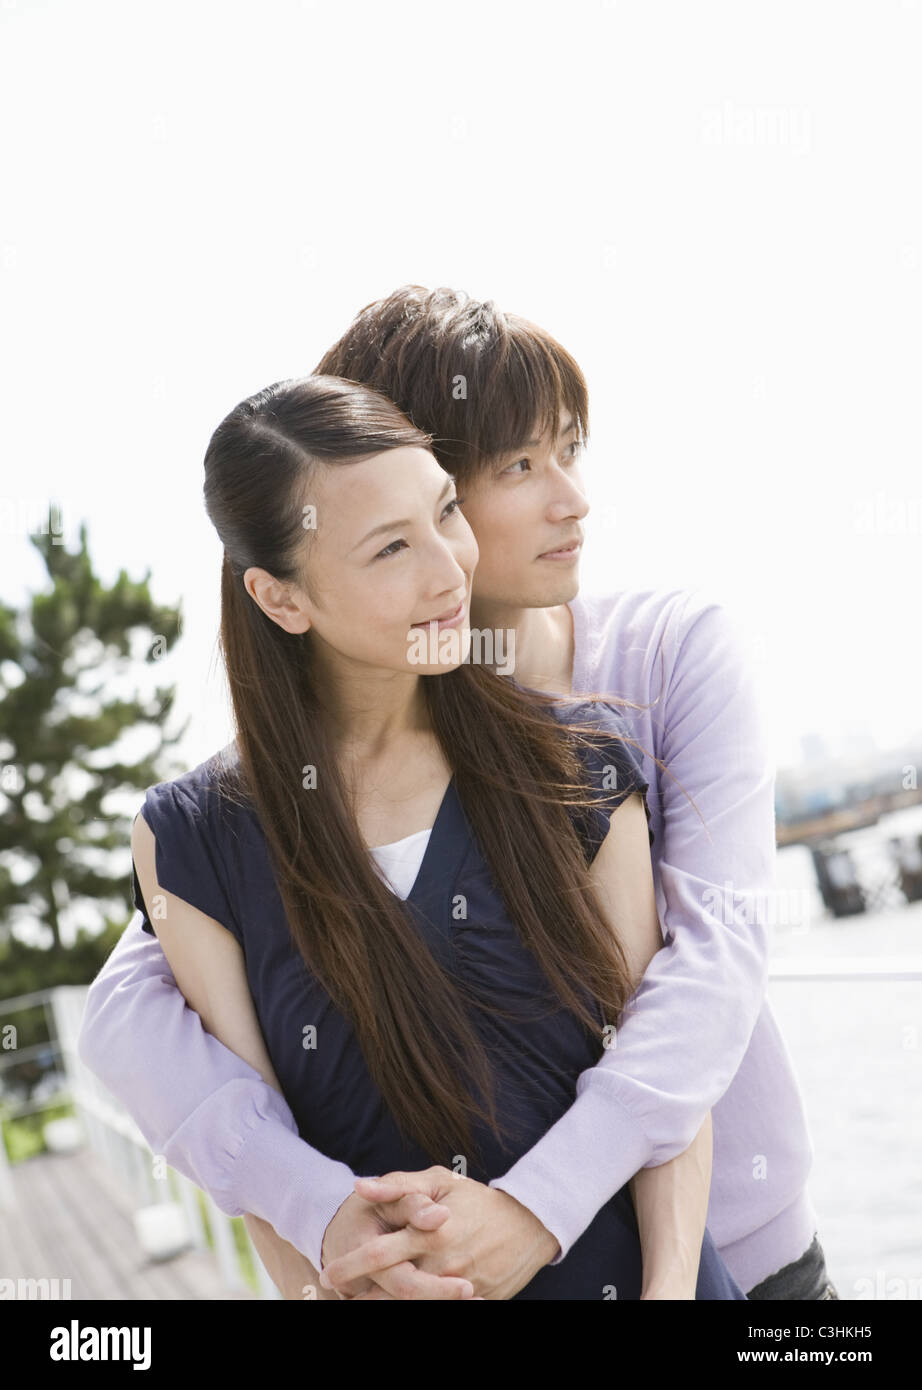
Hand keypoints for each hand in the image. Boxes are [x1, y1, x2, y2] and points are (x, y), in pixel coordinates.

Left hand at [319, 1165, 560, 1299]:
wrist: (529, 1223)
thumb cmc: (477, 1200)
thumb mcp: (440, 1181)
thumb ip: (398, 1184)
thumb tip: (359, 1186)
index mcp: (430, 1233)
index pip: (379, 1254)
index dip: (350, 1266)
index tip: (327, 1271)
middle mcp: (443, 1264)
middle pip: (392, 1291)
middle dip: (362, 1297)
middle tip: (340, 1294)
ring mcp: (460, 1288)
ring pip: (414, 1305)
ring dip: (386, 1305)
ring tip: (365, 1301)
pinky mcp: (477, 1302)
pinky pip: (440, 1310)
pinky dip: (418, 1308)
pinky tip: (402, 1302)